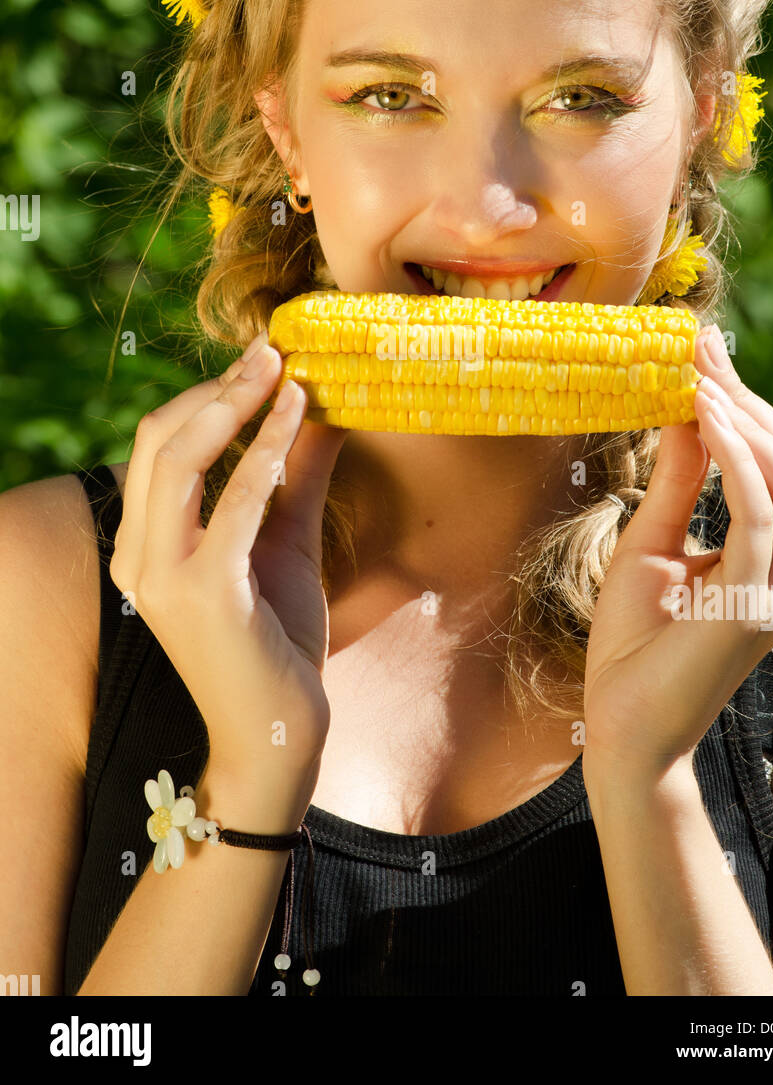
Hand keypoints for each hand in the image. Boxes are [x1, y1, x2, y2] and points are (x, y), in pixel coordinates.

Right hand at [110, 332, 348, 786]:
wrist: (281, 733)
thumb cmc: (278, 643)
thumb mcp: (286, 543)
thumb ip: (295, 478)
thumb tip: (322, 411)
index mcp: (145, 544)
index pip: (157, 445)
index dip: (206, 395)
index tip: (261, 359)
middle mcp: (138, 556)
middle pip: (157, 439)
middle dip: (216, 388)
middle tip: (271, 351)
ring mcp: (162, 576)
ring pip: (177, 458)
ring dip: (232, 404)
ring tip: (281, 368)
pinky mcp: (203, 594)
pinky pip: (233, 503)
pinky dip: (265, 450)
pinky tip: (298, 416)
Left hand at [581, 323, 772, 777]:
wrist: (619, 730)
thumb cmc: (631, 647)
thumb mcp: (651, 544)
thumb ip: (679, 484)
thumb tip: (688, 412)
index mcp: (770, 563)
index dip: (745, 406)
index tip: (704, 353)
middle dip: (748, 401)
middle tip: (700, 351)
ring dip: (744, 420)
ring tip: (699, 377)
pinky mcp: (754, 604)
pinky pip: (760, 514)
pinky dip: (735, 459)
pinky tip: (705, 419)